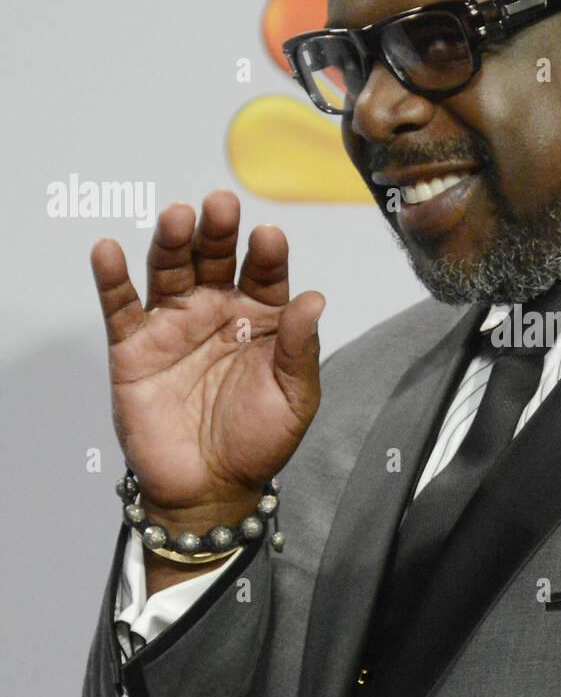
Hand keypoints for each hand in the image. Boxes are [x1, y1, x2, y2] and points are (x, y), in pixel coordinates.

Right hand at [91, 190, 324, 527]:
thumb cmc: (259, 442)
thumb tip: (314, 300)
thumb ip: (301, 350)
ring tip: (177, 217)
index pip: (264, 273)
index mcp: (261, 317)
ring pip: (169, 270)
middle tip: (220, 205)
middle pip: (215, 259)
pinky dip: (111, 277)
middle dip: (217, 231)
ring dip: (171, 241)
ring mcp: (173, 323)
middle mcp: (216, 310)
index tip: (268, 237)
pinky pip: (120, 306)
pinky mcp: (134, 346)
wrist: (211, 490)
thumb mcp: (295, 398)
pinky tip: (109, 250)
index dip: (266, 253)